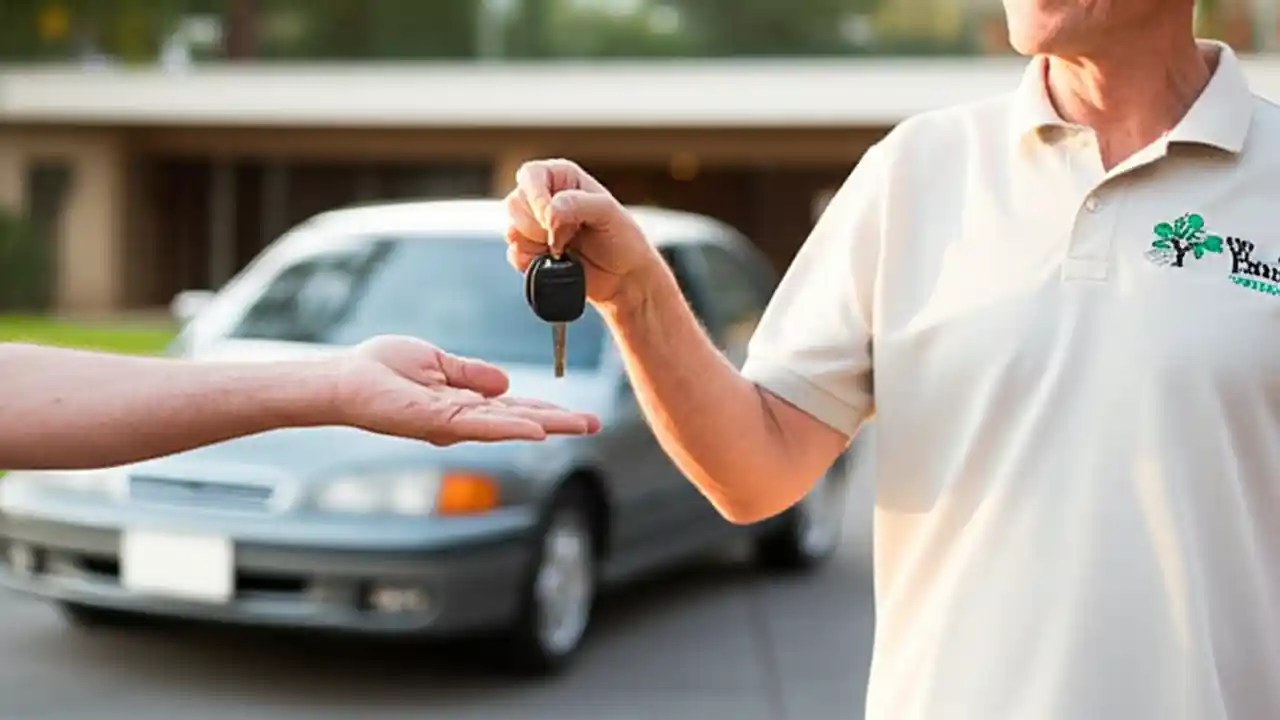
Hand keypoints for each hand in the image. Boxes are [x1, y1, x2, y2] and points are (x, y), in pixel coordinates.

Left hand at [332, 336, 600, 444]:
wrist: (346, 380)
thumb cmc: (381, 370)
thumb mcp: (437, 363)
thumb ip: (471, 373)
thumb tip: (506, 383)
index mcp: (465, 403)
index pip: (515, 409)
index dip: (548, 412)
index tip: (580, 416)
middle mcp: (464, 419)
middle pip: (521, 421)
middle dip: (560, 423)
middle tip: (595, 425)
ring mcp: (453, 423)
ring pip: (509, 425)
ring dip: (547, 425)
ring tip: (580, 426)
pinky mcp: (437, 421)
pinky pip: (480, 424)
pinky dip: (510, 427)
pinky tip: (536, 429)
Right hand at [504, 159, 662, 310]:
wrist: (624, 278)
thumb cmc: (623, 240)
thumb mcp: (609, 213)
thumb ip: (578, 204)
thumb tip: (550, 211)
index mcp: (562, 177)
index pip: (530, 175)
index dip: (535, 197)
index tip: (551, 219)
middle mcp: (544, 197)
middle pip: (514, 203)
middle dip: (538, 225)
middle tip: (567, 236)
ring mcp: (534, 226)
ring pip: (512, 230)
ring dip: (537, 244)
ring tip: (565, 249)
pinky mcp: (530, 252)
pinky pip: (514, 255)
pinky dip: (533, 262)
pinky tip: (555, 262)